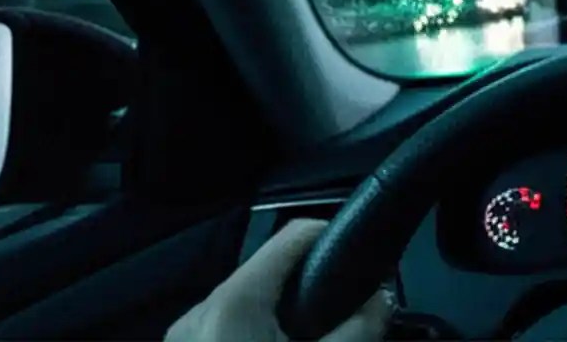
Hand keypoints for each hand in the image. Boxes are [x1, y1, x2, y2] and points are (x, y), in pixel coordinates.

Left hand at [166, 218, 390, 341]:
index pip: (291, 235)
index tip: (362, 254)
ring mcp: (184, 336)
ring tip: (313, 332)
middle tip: (344, 305)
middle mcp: (200, 310)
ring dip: (281, 309)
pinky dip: (255, 329)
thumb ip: (358, 329)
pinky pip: (226, 325)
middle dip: (309, 282)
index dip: (332, 235)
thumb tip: (382, 298)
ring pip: (246, 299)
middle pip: (269, 271)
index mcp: (233, 302)